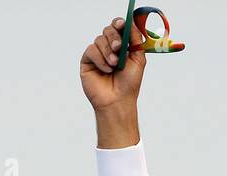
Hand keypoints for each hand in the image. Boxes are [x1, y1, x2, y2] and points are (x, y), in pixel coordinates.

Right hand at [80, 17, 143, 147]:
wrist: (118, 101)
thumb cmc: (129, 84)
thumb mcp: (138, 58)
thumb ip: (136, 39)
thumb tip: (132, 22)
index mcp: (122, 45)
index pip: (118, 27)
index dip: (120, 23)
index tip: (122, 24)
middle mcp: (109, 47)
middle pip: (108, 29)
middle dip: (114, 37)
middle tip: (119, 48)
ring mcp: (97, 54)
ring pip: (99, 39)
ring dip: (108, 52)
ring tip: (114, 65)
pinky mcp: (87, 61)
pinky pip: (91, 50)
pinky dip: (100, 59)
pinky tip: (106, 70)